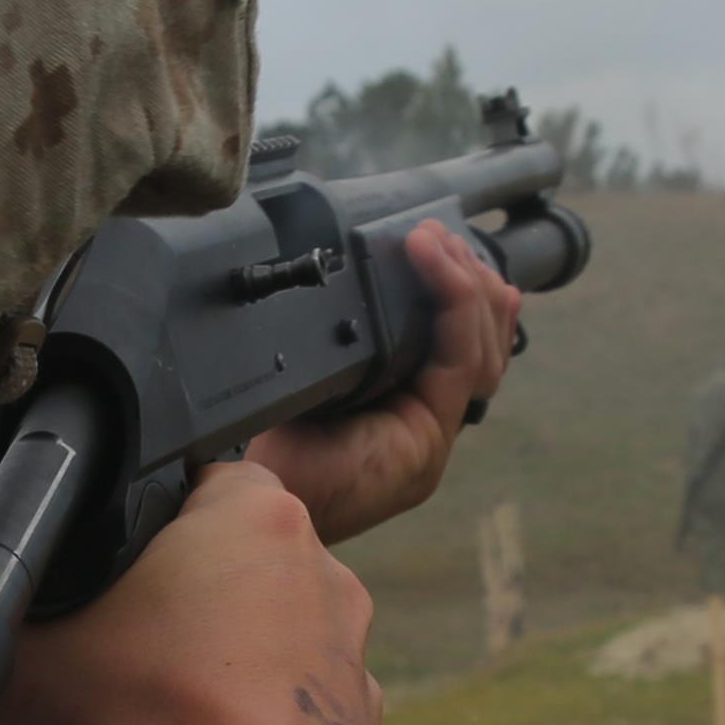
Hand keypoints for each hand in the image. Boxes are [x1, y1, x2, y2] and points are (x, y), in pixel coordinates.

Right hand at [0, 461, 389, 724]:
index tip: (87, 585)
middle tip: (101, 679)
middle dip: (164, 623)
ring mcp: (354, 666)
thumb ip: (9, 606)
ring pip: (251, 662)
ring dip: (197, 697)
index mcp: (256, 516)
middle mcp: (325, 576)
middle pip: (221, 576)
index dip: (125, 530)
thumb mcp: (23, 655)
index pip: (188, 480)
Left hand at [243, 221, 519, 543]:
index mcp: (398, 418)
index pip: (457, 352)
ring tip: (437, 239)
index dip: (467, 301)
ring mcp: (431, 438)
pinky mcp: (427, 439)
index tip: (452, 249)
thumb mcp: (303, 372)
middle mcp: (424, 430)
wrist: (242, 488)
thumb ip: (334, 338)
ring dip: (466, 284)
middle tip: (444, 236)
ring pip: (482, 353)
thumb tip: (341, 276)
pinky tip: (435, 260)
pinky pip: (460, 359)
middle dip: (472, 284)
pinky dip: (455, 302)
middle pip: (482, 350)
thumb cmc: (257, 438)